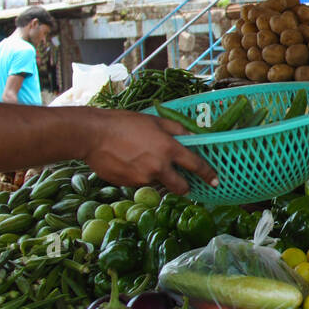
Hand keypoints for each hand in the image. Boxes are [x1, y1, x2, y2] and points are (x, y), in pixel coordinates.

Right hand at [83, 109, 218, 194]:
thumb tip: (194, 136)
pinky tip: (129, 162)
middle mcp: (159, 167)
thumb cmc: (124, 123)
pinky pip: (140, 183)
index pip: (196, 166)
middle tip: (183, 182)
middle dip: (185, 187)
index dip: (208, 175)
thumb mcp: (155, 121)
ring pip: (158, 183)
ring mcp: (143, 178)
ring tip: (141, 159)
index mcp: (169, 148)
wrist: (92, 135)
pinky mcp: (129, 184)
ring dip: (157, 176)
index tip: (216, 181)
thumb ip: (177, 130)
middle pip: (181, 187)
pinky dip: (140, 176)